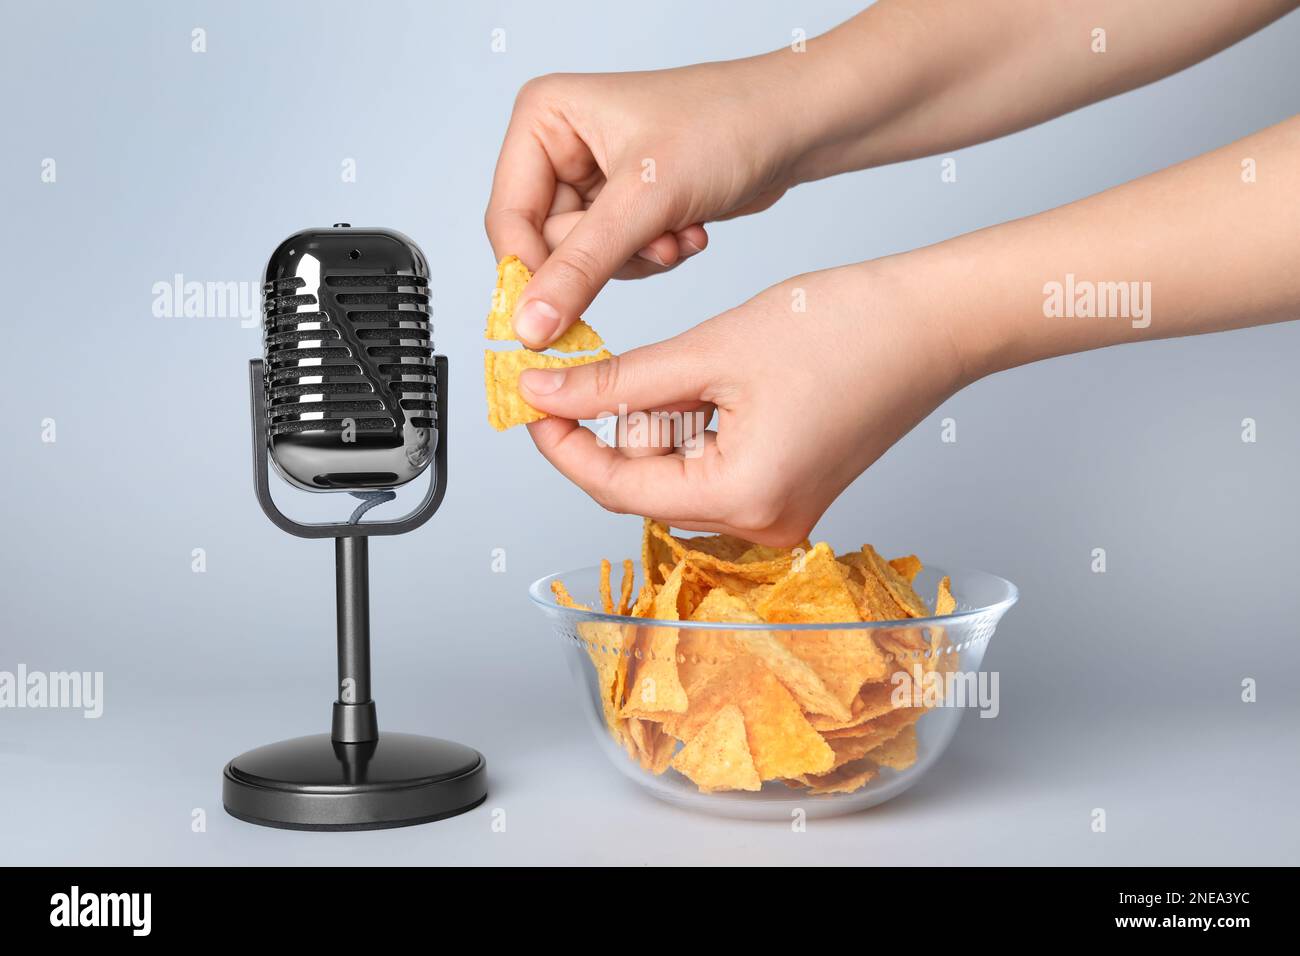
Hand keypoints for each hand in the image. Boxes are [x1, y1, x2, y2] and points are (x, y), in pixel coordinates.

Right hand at [484, 58, 823, 348]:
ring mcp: (590, 177)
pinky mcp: (623, 204)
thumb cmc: (726, 127)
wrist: (795, 125)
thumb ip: (580, 268)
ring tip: (677, 231)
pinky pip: (615, 259)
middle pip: (544, 245)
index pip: (507, 220)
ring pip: (582, 260)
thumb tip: (529, 326)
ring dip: (636, 259)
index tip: (552, 328)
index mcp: (542, 119)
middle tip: (654, 244)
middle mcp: (558, 145)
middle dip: (607, 257)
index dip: (530, 276)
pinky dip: (653, 254)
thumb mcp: (645, 202)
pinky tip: (687, 229)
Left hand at [517, 265, 969, 544]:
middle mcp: (763, 525)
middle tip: (640, 360)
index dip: (563, 442)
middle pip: (646, 483)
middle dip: (630, 420)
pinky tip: (729, 382)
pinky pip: (712, 468)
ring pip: (677, 472)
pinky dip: (698, 426)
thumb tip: (545, 397)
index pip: (615, 487)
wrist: (931, 323)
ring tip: (714, 363)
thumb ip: (618, 382)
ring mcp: (780, 514)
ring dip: (668, 419)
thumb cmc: (848, 330)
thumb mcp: (710, 351)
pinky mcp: (789, 493)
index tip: (531, 401)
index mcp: (743, 499)